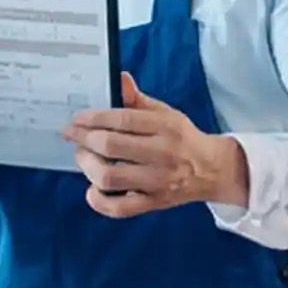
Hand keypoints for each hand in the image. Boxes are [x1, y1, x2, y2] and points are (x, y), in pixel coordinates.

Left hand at [62, 72, 249, 218]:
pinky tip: (92, 189)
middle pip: (111, 146)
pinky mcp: (154, 203)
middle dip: (85, 139)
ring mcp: (157, 181)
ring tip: (83, 157)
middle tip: (74, 135)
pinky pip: (120, 208)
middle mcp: (162, 154)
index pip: (122, 119)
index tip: (76, 119)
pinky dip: (99, 201)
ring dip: (88, 166)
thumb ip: (138, 99)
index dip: (93, 118)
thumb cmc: (182, 138)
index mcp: (165, 127)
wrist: (212, 170)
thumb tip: (120, 79)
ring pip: (110, 177)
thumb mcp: (166, 113)